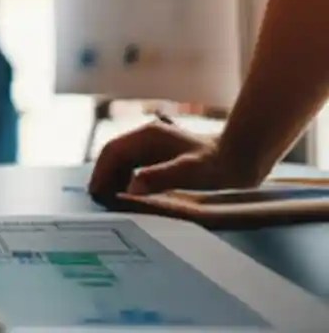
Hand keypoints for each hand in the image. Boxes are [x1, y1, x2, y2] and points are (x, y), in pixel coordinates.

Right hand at [88, 121, 264, 198]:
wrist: (243, 158)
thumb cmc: (218, 165)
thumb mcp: (190, 172)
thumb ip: (159, 177)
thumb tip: (131, 188)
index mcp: (148, 136)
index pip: (112, 151)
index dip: (101, 172)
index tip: (95, 193)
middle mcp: (147, 137)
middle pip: (114, 156)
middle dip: (105, 177)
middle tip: (100, 202)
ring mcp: (153, 146)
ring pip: (122, 162)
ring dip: (114, 180)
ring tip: (111, 202)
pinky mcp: (160, 156)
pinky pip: (134, 167)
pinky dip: (126, 181)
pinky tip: (130, 196)